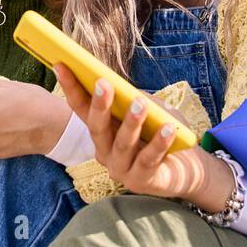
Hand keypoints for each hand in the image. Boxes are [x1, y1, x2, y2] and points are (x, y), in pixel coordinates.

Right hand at [54, 64, 231, 207]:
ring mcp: (120, 168)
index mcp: (101, 131)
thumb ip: (136, 100)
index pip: (81, 109)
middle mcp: (104, 151)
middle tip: (103, 84)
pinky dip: (159, 143)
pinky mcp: (140, 181)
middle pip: (96, 128)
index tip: (61, 65)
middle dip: (99, 105)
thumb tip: (127, 89)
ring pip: (122, 144)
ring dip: (131, 123)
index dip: (71, 88)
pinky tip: (168, 129)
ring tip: (140, 104)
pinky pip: (149, 159)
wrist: (185, 168)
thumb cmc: (161, 132)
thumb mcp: (150, 110)